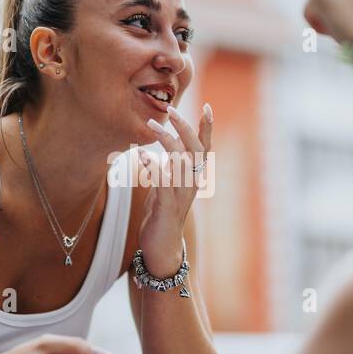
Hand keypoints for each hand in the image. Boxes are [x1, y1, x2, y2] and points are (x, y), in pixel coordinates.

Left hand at [141, 102, 212, 275]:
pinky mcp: (168, 207)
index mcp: (193, 177)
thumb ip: (168, 168)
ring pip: (180, 162)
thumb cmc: (162, 214)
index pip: (204, 148)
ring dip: (166, 142)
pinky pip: (163, 183)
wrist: (161, 247)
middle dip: (185, 128)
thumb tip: (161, 149)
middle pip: (195, 150)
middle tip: (171, 110)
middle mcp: (192, 184)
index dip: (207, 128)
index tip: (208, 107)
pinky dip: (154, 166)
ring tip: (151, 126)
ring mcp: (181, 195)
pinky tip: (143, 155)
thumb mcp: (167, 186)